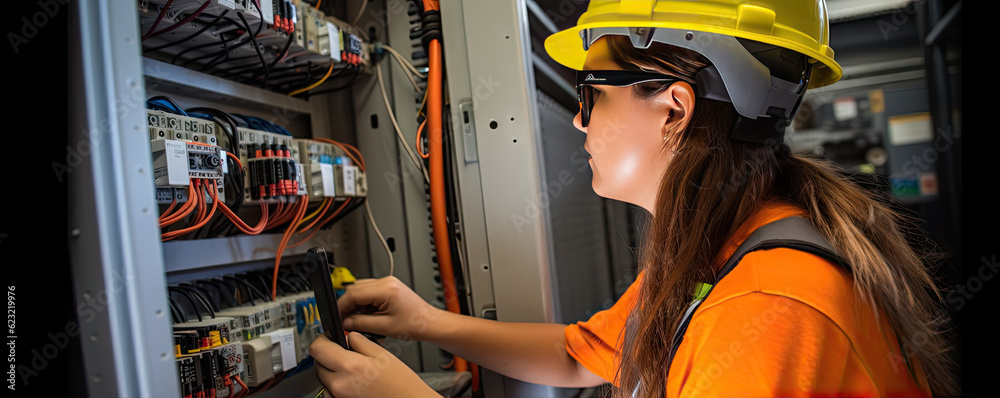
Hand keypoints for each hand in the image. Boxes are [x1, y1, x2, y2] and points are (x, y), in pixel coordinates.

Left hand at [310, 332, 439, 397]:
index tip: (327, 336)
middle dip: (328, 354)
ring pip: (324, 378)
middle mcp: (339, 385)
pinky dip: (337, 384)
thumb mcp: (382, 355)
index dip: (321, 338)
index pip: (317, 348)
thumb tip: (348, 335)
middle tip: (345, 353)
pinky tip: (354, 383)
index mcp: (350, 367)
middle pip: (318, 363)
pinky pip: (330, 390)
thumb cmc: (400, 384)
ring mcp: (338, 397)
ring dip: (332, 370)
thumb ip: (360, 341)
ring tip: (354, 371)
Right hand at [338, 276, 443, 340]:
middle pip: (355, 289)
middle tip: (346, 320)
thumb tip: (345, 321)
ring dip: (355, 304)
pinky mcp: (389, 286)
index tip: (337, 317)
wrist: (429, 323)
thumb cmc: (415, 324)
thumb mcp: (384, 327)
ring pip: (360, 289)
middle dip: (347, 305)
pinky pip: (369, 291)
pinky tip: (367, 315)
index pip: (353, 293)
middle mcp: (386, 282)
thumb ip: (361, 323)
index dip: (342, 306)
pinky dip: (364, 303)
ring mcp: (388, 282)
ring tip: (358, 320)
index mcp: (386, 289)